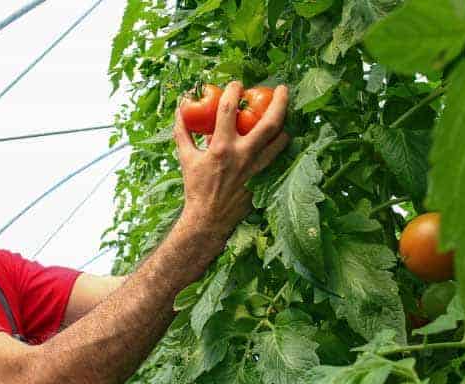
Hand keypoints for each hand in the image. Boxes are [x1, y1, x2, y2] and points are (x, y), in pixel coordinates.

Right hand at [173, 82, 289, 236]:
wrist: (208, 219)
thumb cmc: (196, 187)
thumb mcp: (186, 158)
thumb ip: (183, 132)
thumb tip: (180, 110)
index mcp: (221, 147)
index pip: (229, 110)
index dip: (234, 91)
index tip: (237, 84)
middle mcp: (243, 156)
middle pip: (269, 123)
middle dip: (279, 102)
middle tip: (282, 88)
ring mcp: (257, 169)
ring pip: (281, 141)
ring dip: (284, 125)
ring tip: (283, 116)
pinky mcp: (264, 180)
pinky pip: (278, 158)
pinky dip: (280, 146)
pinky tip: (280, 139)